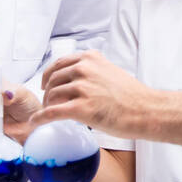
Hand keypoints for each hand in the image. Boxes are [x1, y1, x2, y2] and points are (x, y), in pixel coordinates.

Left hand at [31, 49, 146, 138]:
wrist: (145, 110)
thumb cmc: (132, 96)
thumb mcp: (110, 71)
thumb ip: (93, 71)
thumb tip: (78, 80)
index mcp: (90, 58)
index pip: (60, 63)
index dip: (49, 75)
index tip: (46, 83)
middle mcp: (84, 69)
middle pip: (53, 79)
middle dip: (47, 92)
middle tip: (48, 102)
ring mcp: (82, 88)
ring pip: (52, 95)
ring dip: (47, 106)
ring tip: (49, 114)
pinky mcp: (81, 107)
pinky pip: (52, 112)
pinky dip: (40, 118)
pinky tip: (35, 123)